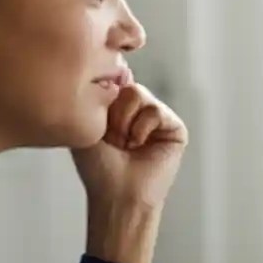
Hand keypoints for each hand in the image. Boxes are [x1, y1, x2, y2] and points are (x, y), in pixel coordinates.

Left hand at [72, 82, 187, 262]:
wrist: (117, 194)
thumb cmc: (99, 168)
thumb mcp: (87, 123)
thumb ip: (100, 94)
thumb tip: (123, 68)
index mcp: (120, 107)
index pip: (114, 80)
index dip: (104, 97)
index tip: (99, 125)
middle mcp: (140, 110)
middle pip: (125, 84)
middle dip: (113, 114)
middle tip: (113, 140)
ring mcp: (158, 118)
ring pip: (139, 94)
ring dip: (125, 124)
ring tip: (126, 145)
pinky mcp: (174, 128)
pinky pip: (155, 111)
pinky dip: (142, 129)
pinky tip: (140, 147)